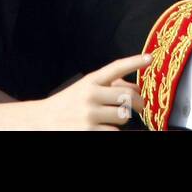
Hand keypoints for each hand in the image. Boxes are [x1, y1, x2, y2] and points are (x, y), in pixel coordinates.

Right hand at [35, 54, 149, 129]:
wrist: (41, 121)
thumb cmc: (69, 104)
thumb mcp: (86, 89)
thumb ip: (110, 86)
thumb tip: (138, 91)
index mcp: (90, 81)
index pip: (116, 68)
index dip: (134, 62)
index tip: (150, 58)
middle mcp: (90, 95)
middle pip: (128, 97)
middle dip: (138, 104)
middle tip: (140, 107)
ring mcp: (89, 114)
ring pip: (123, 116)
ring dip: (122, 120)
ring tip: (110, 119)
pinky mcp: (89, 132)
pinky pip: (115, 132)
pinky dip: (113, 131)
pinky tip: (102, 128)